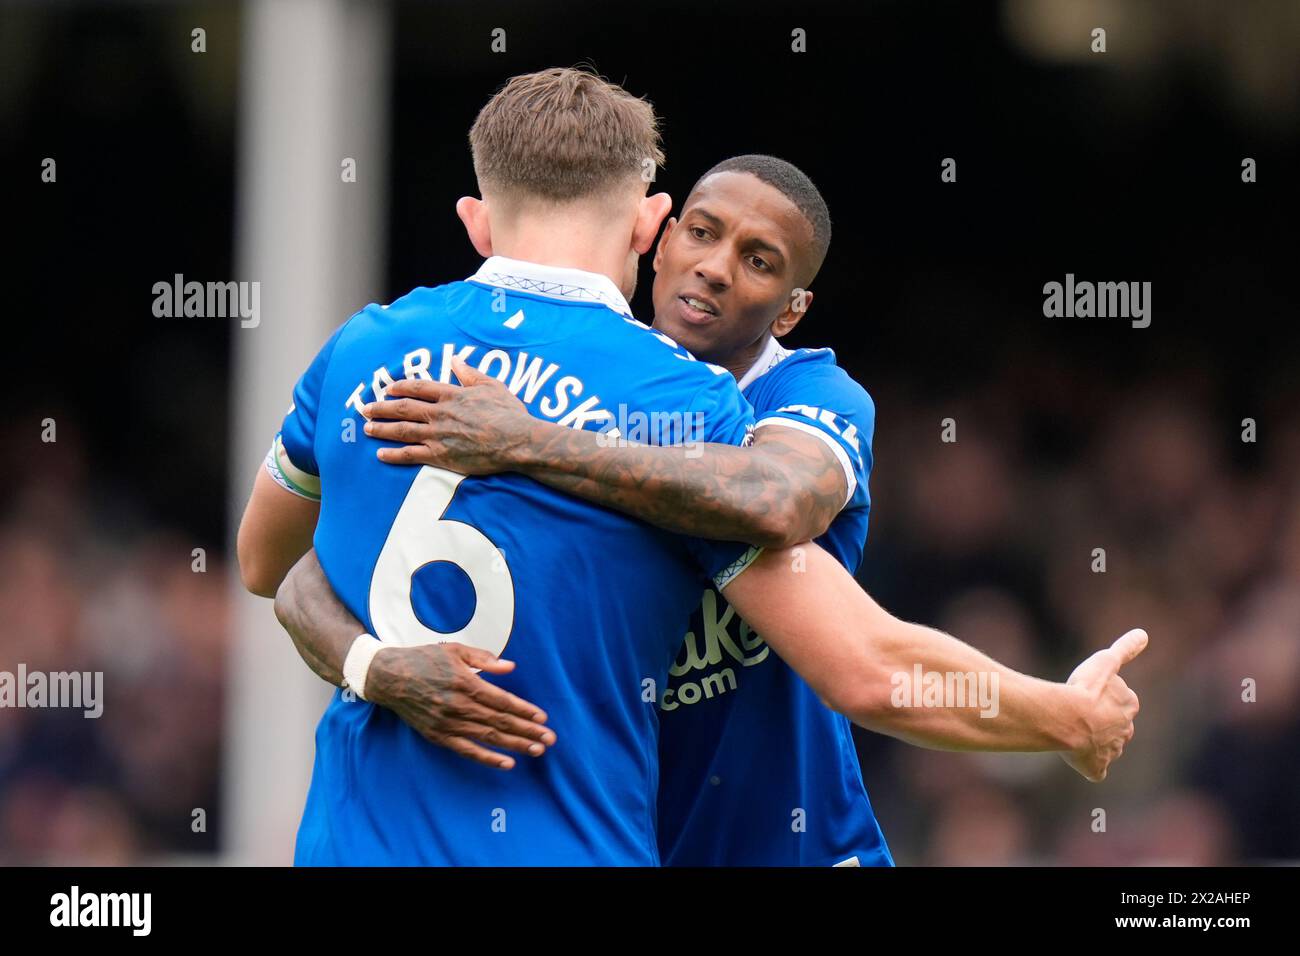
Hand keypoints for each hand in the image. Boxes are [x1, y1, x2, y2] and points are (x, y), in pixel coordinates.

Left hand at [363, 358, 535, 473]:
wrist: (517, 441)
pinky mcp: (441, 455)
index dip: (400, 387)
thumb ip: (470, 374)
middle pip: (403, 408)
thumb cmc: (509, 414)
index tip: (388, 388)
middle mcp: (440, 413)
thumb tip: (456, 360)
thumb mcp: (492, 386)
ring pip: (402, 430)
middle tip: (366, 408)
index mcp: (452, 395)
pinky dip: (394, 455)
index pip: (418, 388)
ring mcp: (438, 435)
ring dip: (382, 428)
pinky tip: (381, 454)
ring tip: (367, 427)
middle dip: (382, 408)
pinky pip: (411, 454)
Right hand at [365, 641, 556, 769]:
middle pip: (500, 722)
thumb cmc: (424, 659)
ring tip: (537, 750)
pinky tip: (507, 763)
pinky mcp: (438, 736)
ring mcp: (448, 723)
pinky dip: (488, 758)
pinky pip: (467, 750)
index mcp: (465, 683)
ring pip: (488, 738)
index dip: (524, 710)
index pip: (502, 701)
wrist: (389, 677)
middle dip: (527, 731)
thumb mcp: (455, 650)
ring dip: (515, 745)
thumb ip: (484, 659)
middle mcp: (458, 706)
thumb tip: (511, 667)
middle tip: (549, 739)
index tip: (543, 718)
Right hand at [1059, 628, 1146, 781]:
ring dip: (1097, 744)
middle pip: (1118, 728)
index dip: (1106, 699)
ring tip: (1076, 735)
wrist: (1069, 718)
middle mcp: (1125, 730)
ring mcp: (1111, 751)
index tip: (1091, 695)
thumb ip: (1124, 649)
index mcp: (1128, 706)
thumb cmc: (1085, 689)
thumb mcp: (1105, 662)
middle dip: (1105, 724)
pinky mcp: (1097, 767)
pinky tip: (1081, 762)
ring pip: (1108, 748)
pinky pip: (1096, 770)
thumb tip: (1144, 633)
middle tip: (1083, 715)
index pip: (1123, 703)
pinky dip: (1091, 767)